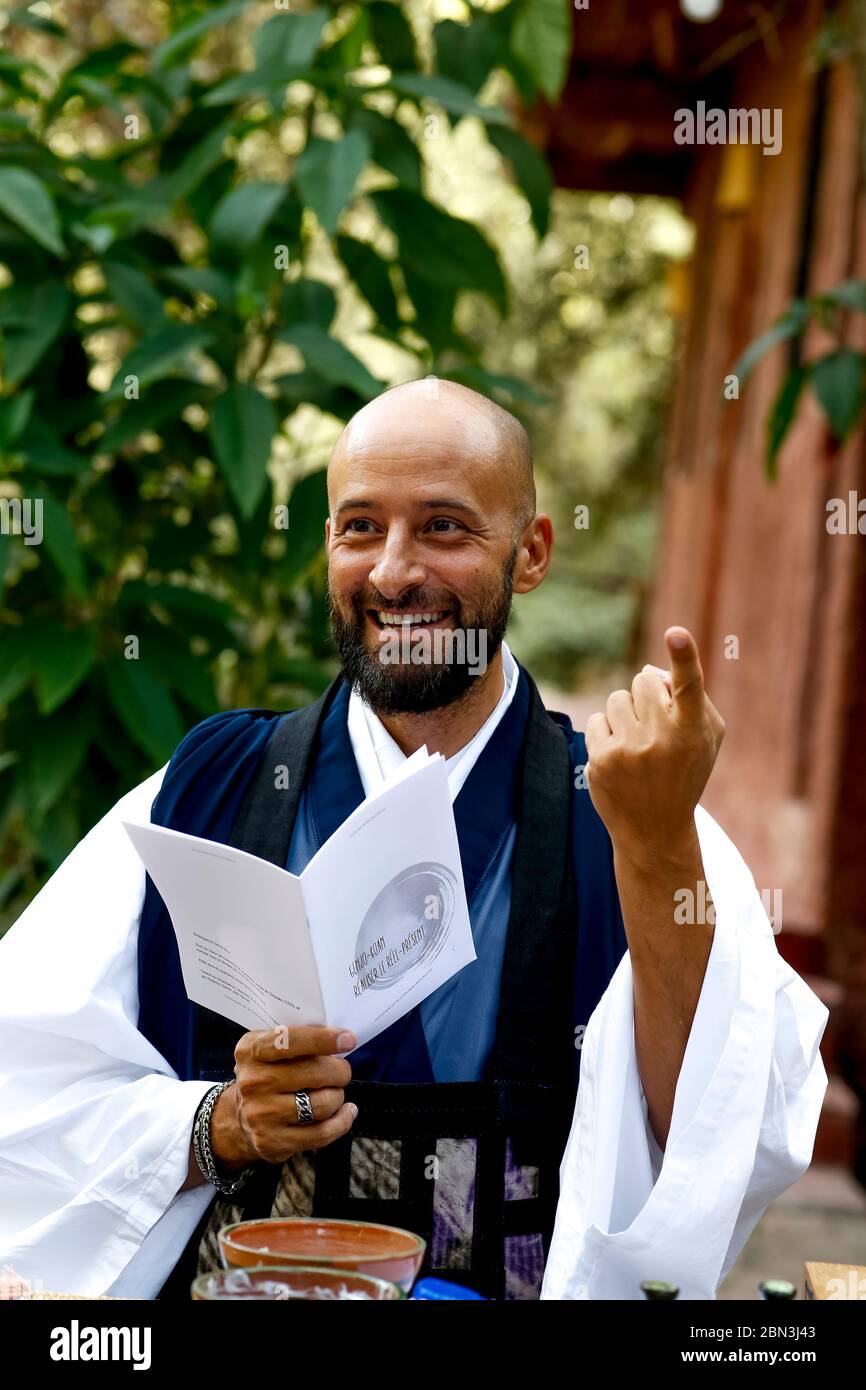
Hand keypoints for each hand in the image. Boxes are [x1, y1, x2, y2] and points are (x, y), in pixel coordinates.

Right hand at [211, 1025, 357, 1169]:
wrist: (239, 1117)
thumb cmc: (267, 1074)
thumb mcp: (270, 1049)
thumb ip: (299, 1042)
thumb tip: (341, 1040)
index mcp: (251, 1051)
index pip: (289, 1041)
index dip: (323, 1039)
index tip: (348, 1040)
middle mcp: (253, 1082)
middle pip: (314, 1073)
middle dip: (340, 1071)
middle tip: (342, 1072)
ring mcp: (261, 1114)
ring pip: (322, 1104)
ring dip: (338, 1096)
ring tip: (335, 1092)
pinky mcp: (272, 1141)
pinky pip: (321, 1133)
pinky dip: (342, 1121)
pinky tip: (346, 1112)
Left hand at [584, 627, 724, 866]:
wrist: (655, 830)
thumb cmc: (685, 773)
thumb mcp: (705, 739)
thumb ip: (690, 698)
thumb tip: (650, 671)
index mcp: (694, 731)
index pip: (690, 686)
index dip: (684, 656)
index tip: (675, 633)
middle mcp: (662, 739)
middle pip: (643, 682)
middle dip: (648, 695)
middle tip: (656, 725)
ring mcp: (628, 751)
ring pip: (617, 699)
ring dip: (626, 713)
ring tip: (637, 743)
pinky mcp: (600, 760)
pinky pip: (596, 719)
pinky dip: (606, 732)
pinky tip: (619, 756)